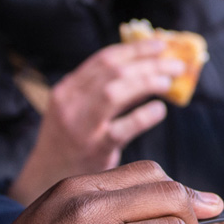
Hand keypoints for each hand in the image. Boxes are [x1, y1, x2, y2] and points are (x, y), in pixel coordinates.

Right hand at [11, 40, 183, 202]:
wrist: (47, 179)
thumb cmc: (71, 141)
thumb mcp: (75, 109)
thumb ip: (100, 90)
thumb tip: (146, 69)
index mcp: (66, 89)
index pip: (103, 59)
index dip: (135, 49)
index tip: (160, 44)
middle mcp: (70, 104)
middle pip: (112, 71)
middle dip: (147, 62)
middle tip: (175, 63)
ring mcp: (81, 127)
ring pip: (114, 93)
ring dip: (146, 82)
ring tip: (169, 81)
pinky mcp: (94, 149)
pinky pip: (123, 128)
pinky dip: (144, 115)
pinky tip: (159, 110)